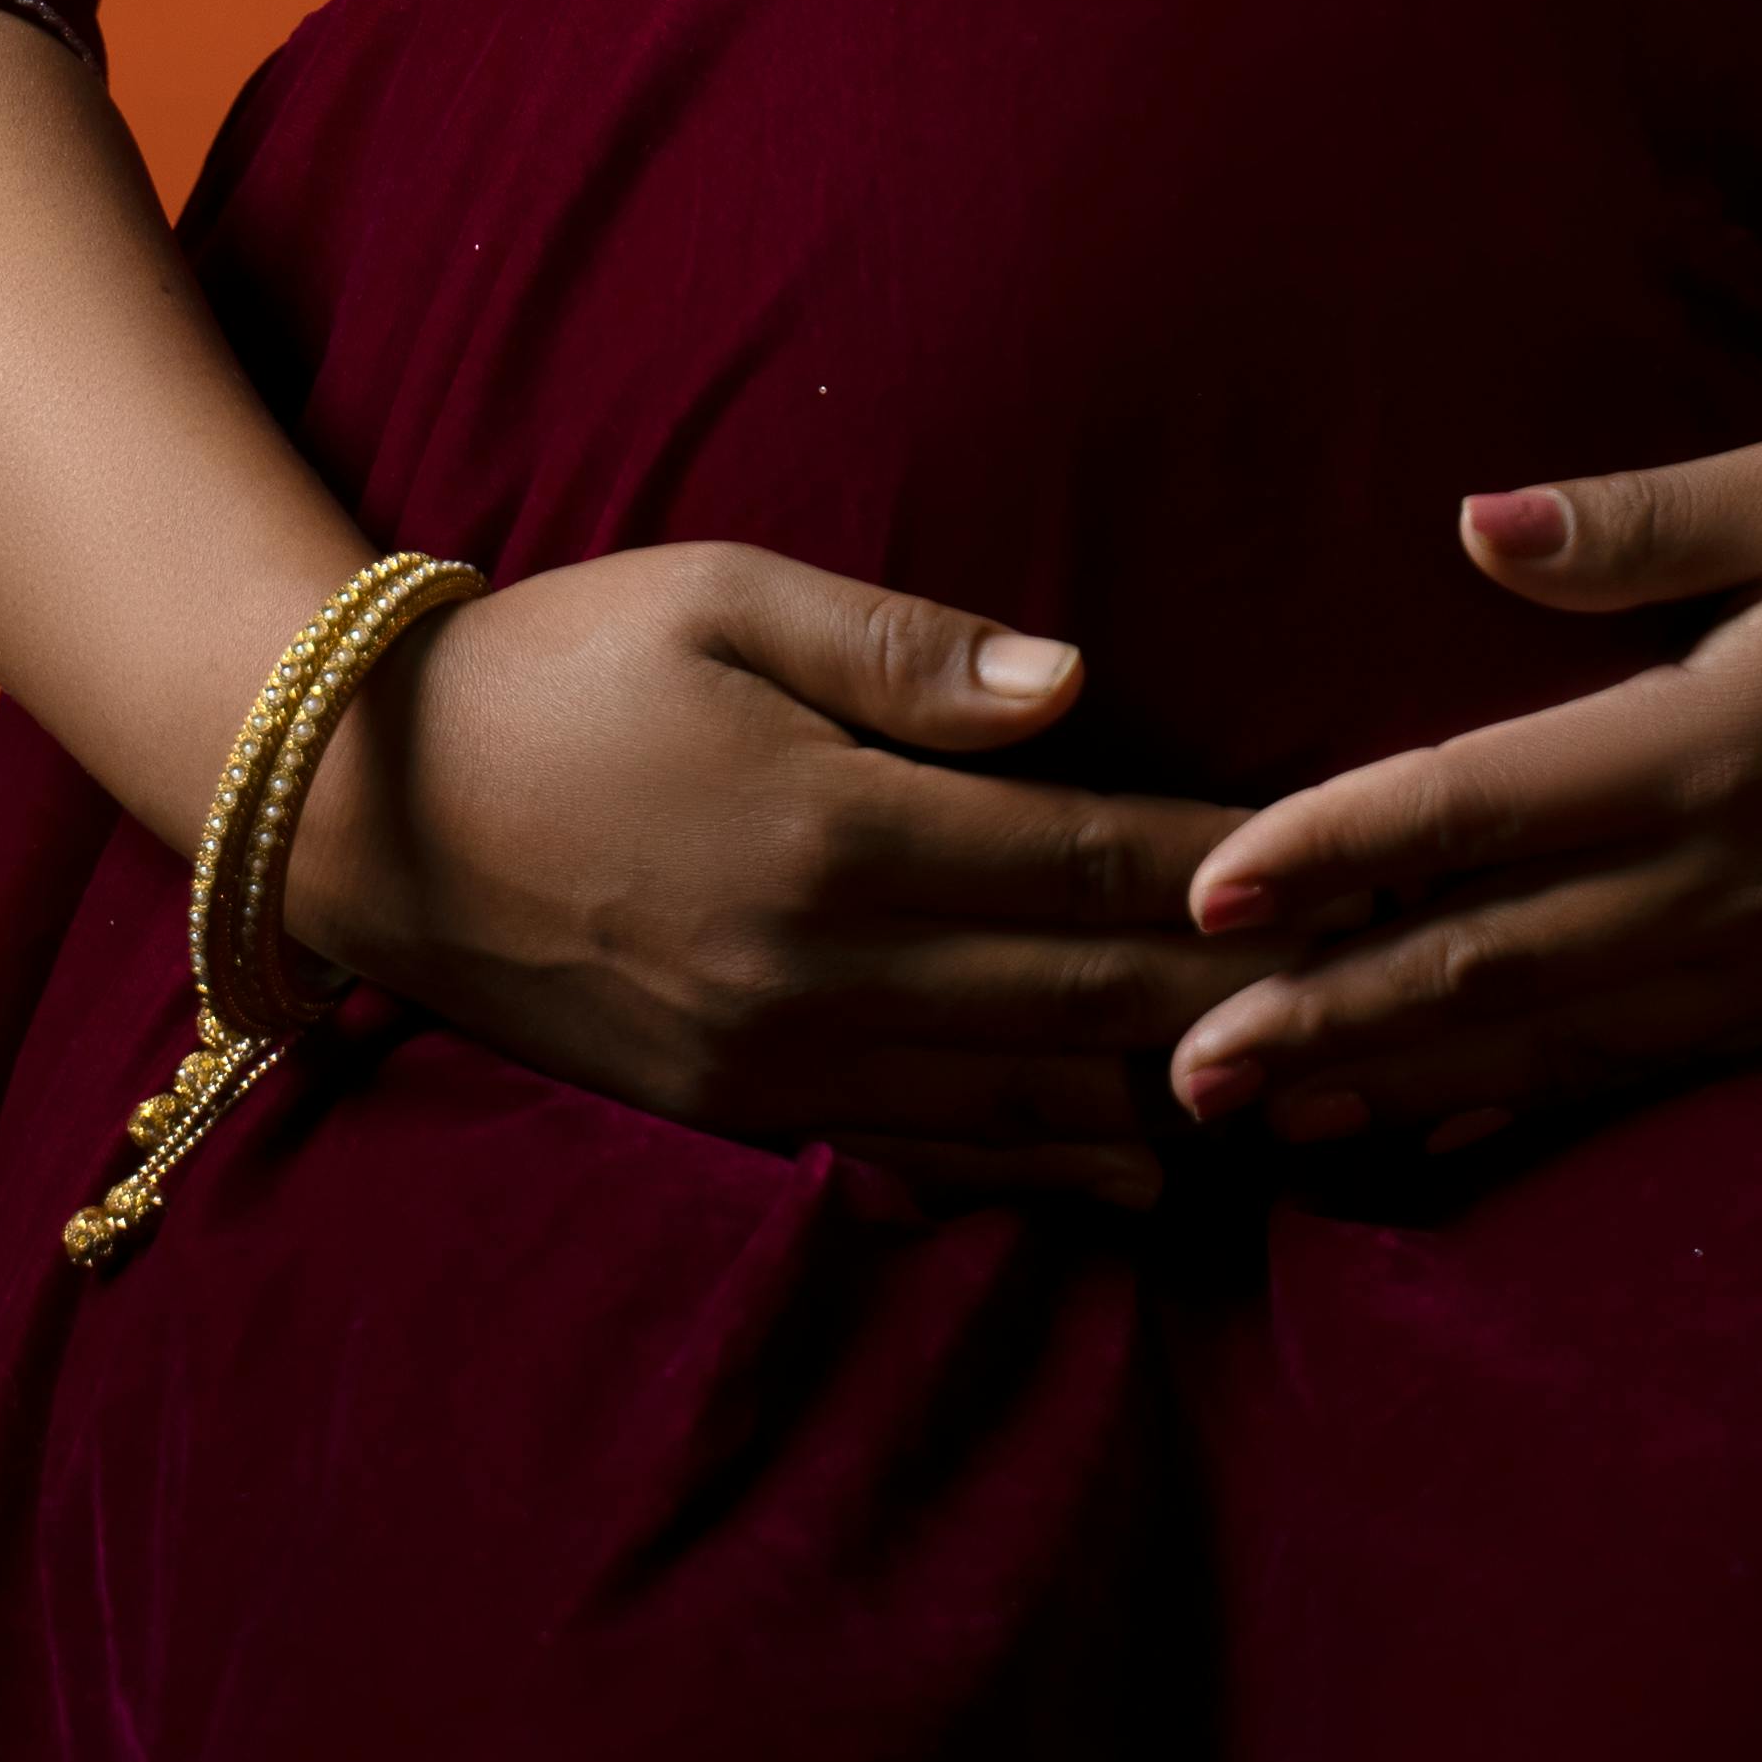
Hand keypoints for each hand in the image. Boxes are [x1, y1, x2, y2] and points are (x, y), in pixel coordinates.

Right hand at [293, 541, 1278, 1208]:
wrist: (371, 808)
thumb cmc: (562, 661)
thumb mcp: (726, 597)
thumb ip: (909, 650)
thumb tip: (1076, 686)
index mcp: (836, 828)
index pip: (1094, 858)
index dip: (1238, 867)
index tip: (1361, 858)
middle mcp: (821, 972)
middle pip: (1088, 995)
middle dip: (1244, 991)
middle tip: (1390, 983)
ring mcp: (780, 1065)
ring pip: (1026, 1101)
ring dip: (1167, 1093)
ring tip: (1307, 1084)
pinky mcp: (740, 1113)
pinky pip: (928, 1155)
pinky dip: (1045, 1163)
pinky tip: (1137, 1164)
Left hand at [1165, 398, 1761, 1145]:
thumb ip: (1639, 523)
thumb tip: (1474, 526)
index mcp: (1710, 739)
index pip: (1477, 810)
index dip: (1331, 851)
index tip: (1204, 894)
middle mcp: (1735, 872)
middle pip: (1492, 963)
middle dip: (1326, 1017)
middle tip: (1176, 1073)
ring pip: (1559, 1038)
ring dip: (1407, 1081)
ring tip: (1271, 1123)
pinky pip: (1652, 1066)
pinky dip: (1536, 1105)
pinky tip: (1448, 1140)